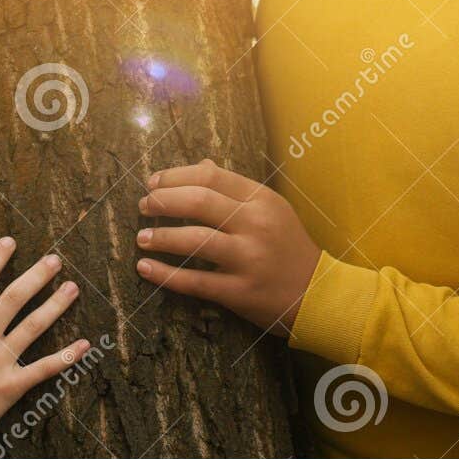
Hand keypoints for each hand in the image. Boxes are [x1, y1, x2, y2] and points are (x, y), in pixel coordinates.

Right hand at [0, 237, 89, 454]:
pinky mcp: (10, 387)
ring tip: (72, 288)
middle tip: (55, 260)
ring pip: (34, 327)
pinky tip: (84, 344)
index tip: (10, 241)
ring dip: (56, 305)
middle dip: (37, 275)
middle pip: (14, 298)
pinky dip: (66, 357)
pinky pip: (43, 369)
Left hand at [134, 159, 321, 336]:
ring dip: (161, 237)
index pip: (211, 177)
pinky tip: (145, 268)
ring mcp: (249, 259)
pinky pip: (195, 281)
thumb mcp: (271, 209)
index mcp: (262, 200)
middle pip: (199, 202)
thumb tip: (200, 165)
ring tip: (142, 238)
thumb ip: (236, 189)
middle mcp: (256, 225)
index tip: (153, 182)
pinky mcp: (240, 292)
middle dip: (163, 201)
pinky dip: (165, 274)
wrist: (317, 294)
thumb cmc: (287, 247)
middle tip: (144, 206)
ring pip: (195, 240)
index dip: (176, 176)